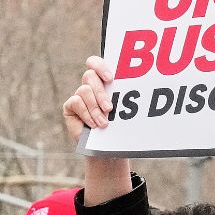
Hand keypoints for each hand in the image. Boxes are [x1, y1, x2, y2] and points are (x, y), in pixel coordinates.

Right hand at [64, 55, 132, 205]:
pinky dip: (87, 114)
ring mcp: (80, 95)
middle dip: (101, 92)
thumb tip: (144, 91)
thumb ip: (129, 100)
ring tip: (104, 123)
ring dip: (95, 108)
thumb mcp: (127, 113)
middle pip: (90, 76)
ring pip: (84, 90)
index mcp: (104, 82)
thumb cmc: (120, 129)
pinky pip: (76, 102)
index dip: (100, 66)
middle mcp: (91, 86)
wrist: (109, 151)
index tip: (111, 78)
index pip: (96, 63)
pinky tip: (94, 125)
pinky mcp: (70, 107)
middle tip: (110, 108)